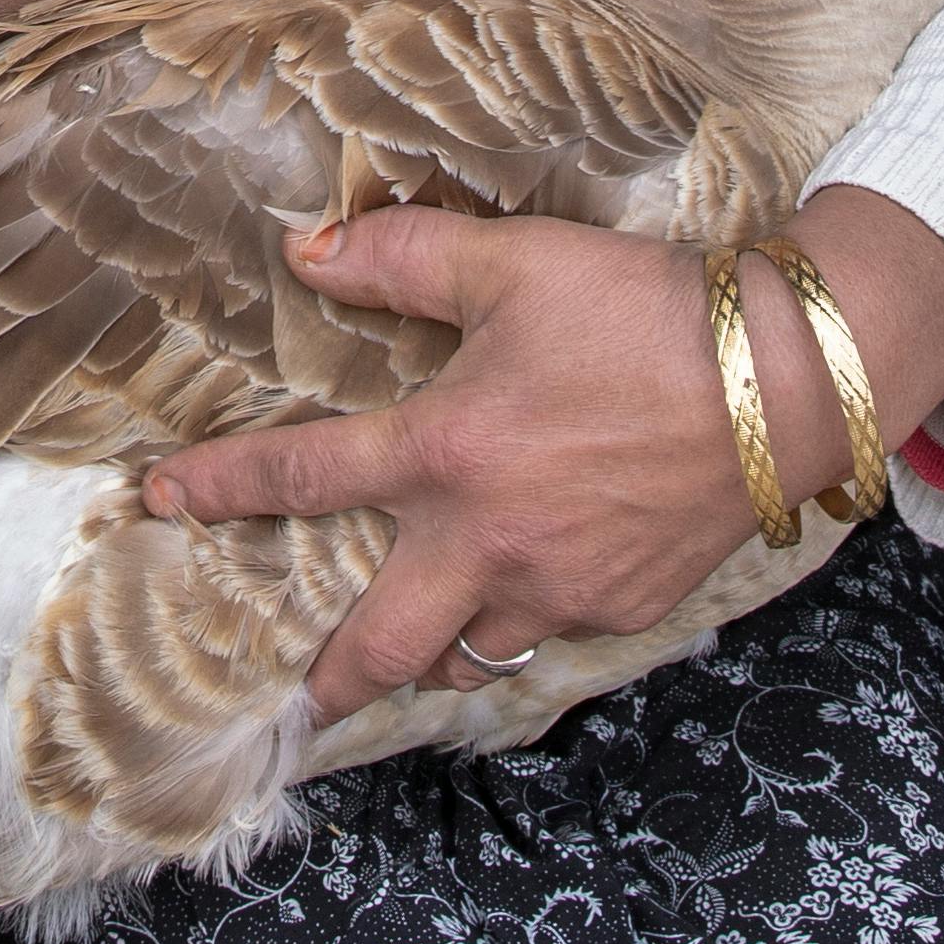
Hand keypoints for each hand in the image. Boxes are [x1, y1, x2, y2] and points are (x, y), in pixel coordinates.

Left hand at [142, 189, 943, 720]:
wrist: (782, 379)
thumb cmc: (645, 313)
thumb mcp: (517, 261)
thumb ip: (404, 258)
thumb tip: (309, 249)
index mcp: (443, 456)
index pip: (300, 479)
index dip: (219, 488)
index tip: (160, 499)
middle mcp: (485, 544)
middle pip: (379, 646)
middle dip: (329, 678)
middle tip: (301, 693)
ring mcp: (557, 587)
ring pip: (472, 653)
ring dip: (438, 649)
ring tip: (426, 637)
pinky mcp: (622, 603)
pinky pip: (555, 628)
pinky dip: (533, 615)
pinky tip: (542, 583)